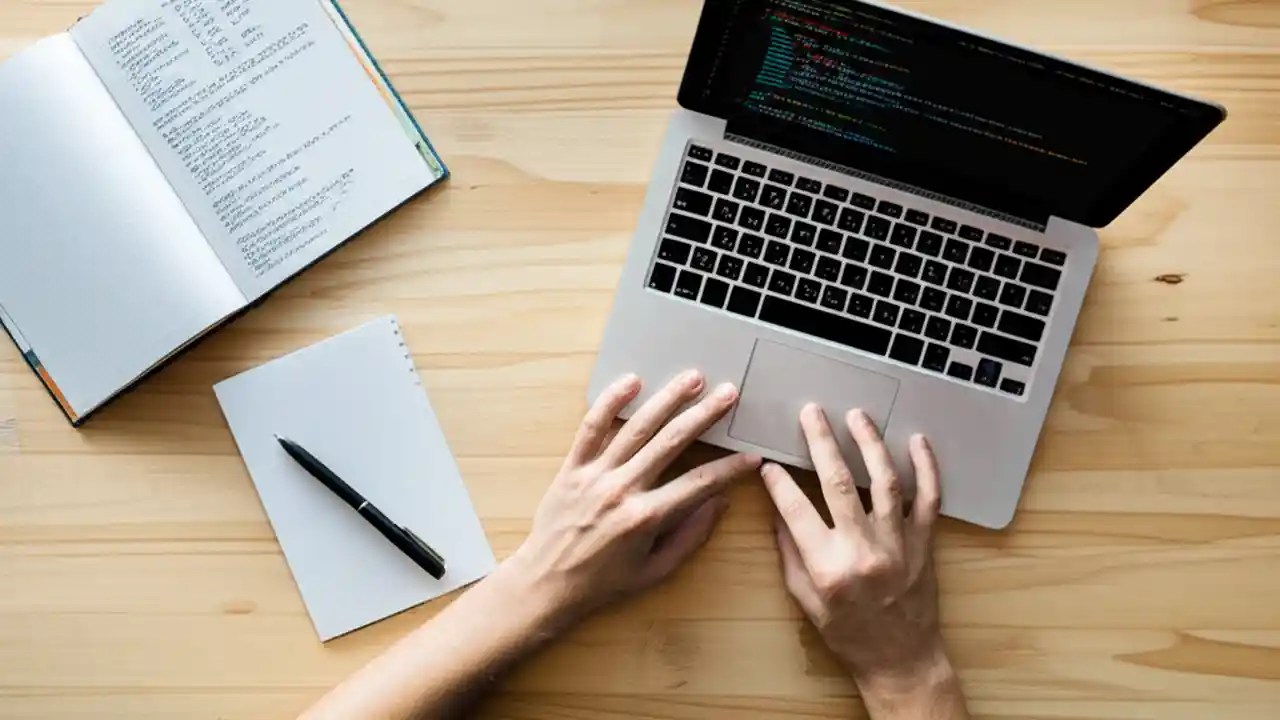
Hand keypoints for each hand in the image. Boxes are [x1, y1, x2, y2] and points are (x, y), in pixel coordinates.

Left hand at [509, 371, 760, 625]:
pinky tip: (631, 381)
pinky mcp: (572, 468)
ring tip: (691, 377)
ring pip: (636, 427)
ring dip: (667, 399)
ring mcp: (595, 475)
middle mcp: (622, 489)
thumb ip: (690, 537)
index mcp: (646, 518)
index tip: (752, 456)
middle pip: (671, 442)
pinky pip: (591, 428)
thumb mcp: (655, 572)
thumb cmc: (604, 583)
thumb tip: (719, 503)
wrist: (547, 583)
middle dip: (704, 415)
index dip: (730, 469)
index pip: (699, 483)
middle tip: (728, 393)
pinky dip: (609, 401)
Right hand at [762, 405, 966, 718]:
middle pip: (837, 482)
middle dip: (821, 441)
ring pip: (884, 481)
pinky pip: (929, 498)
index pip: (795, 509)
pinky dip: (926, 468)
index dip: (778, 482)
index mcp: (827, 567)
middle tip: (811, 413)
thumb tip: (778, 510)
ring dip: (870, 443)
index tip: (768, 464)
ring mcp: (898, 543)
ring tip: (857, 416)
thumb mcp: (804, 601)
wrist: (900, 659)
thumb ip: (790, 552)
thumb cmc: (847, 634)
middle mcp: (862, 550)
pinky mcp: (924, 543)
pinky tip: (918, 442)